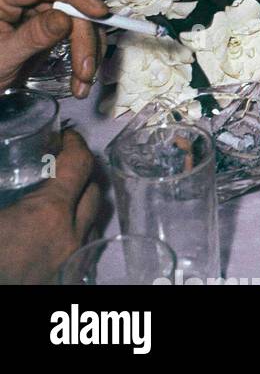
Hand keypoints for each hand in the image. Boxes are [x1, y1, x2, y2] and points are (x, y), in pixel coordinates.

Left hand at [0, 0, 107, 96]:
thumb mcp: (2, 56)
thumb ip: (32, 36)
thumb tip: (66, 20)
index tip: (99, 13)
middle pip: (68, 6)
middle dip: (82, 39)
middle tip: (86, 70)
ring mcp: (38, 8)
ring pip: (79, 20)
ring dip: (87, 51)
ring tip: (83, 82)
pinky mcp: (49, 23)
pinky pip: (76, 32)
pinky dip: (83, 54)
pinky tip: (81, 77)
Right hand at [0, 128, 101, 283]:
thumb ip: (6, 186)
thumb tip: (11, 170)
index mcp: (48, 214)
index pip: (80, 164)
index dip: (75, 143)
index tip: (68, 135)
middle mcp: (70, 235)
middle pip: (95, 190)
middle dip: (84, 173)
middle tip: (65, 165)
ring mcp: (73, 261)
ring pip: (94, 220)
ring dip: (83, 203)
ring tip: (64, 196)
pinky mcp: (70, 279)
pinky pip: (85, 247)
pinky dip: (78, 231)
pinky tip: (59, 230)